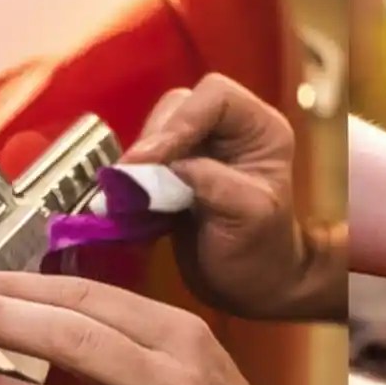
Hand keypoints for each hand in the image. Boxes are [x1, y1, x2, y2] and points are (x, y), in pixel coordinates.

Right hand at [124, 73, 345, 320]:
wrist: (250, 287)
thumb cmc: (263, 254)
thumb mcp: (250, 217)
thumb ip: (213, 183)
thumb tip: (167, 167)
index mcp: (260, 129)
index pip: (215, 97)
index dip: (180, 122)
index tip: (149, 160)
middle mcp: (229, 129)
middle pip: (178, 108)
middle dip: (154, 141)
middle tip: (130, 178)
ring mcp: (198, 147)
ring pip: (154, 131)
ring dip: (137, 161)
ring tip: (125, 193)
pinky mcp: (171, 170)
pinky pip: (141, 160)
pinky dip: (129, 179)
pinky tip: (123, 201)